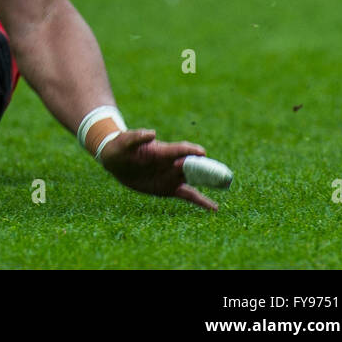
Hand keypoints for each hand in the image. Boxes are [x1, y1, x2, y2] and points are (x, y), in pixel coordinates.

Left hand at [99, 128, 218, 211]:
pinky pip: (188, 195)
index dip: (190, 150)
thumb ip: (137, 137)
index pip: (180, 150)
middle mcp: (171, 163)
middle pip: (193, 166)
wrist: (115, 160)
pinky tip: (214, 208)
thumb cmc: (120, 146)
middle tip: (222, 175)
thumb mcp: (125, 141)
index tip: (202, 153)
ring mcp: (172, 176)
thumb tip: (152, 133)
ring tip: (225, 187)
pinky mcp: (169, 188)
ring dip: (209, 183)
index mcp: (162, 151)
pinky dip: (201, 201)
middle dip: (207, 169)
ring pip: (194, 180)